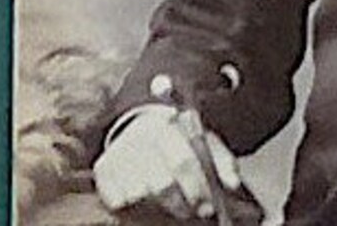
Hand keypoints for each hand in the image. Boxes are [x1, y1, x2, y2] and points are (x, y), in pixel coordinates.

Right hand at [93, 105, 240, 220]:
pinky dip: (133, 207)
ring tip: (169, 208)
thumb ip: (222, 161)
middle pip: (163, 183)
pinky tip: (146, 204)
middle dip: (181, 204)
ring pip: (140, 194)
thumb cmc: (179, 138)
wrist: (139, 124)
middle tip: (191, 214)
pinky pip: (118, 200)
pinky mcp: (103, 170)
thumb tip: (233, 184)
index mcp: (169, 124)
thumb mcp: (203, 140)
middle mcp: (141, 137)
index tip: (207, 208)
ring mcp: (120, 153)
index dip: (197, 189)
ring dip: (158, 207)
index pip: (185, 162)